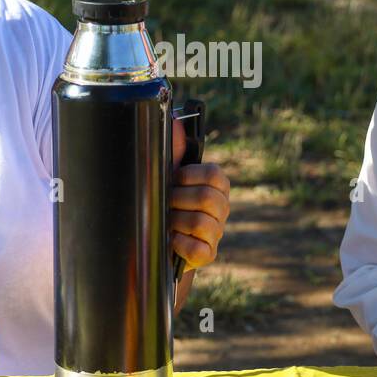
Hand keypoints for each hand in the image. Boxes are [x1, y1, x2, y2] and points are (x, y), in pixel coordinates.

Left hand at [170, 117, 229, 269]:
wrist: (156, 241)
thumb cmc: (165, 202)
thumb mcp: (167, 176)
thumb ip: (172, 150)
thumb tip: (175, 121)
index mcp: (215, 186)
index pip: (215, 174)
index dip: (190, 175)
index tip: (174, 178)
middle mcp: (221, 208)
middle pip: (208, 197)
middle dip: (179, 199)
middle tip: (166, 202)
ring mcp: (216, 232)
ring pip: (200, 222)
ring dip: (176, 221)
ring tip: (166, 222)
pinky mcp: (207, 254)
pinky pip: (198, 248)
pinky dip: (180, 243)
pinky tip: (171, 240)